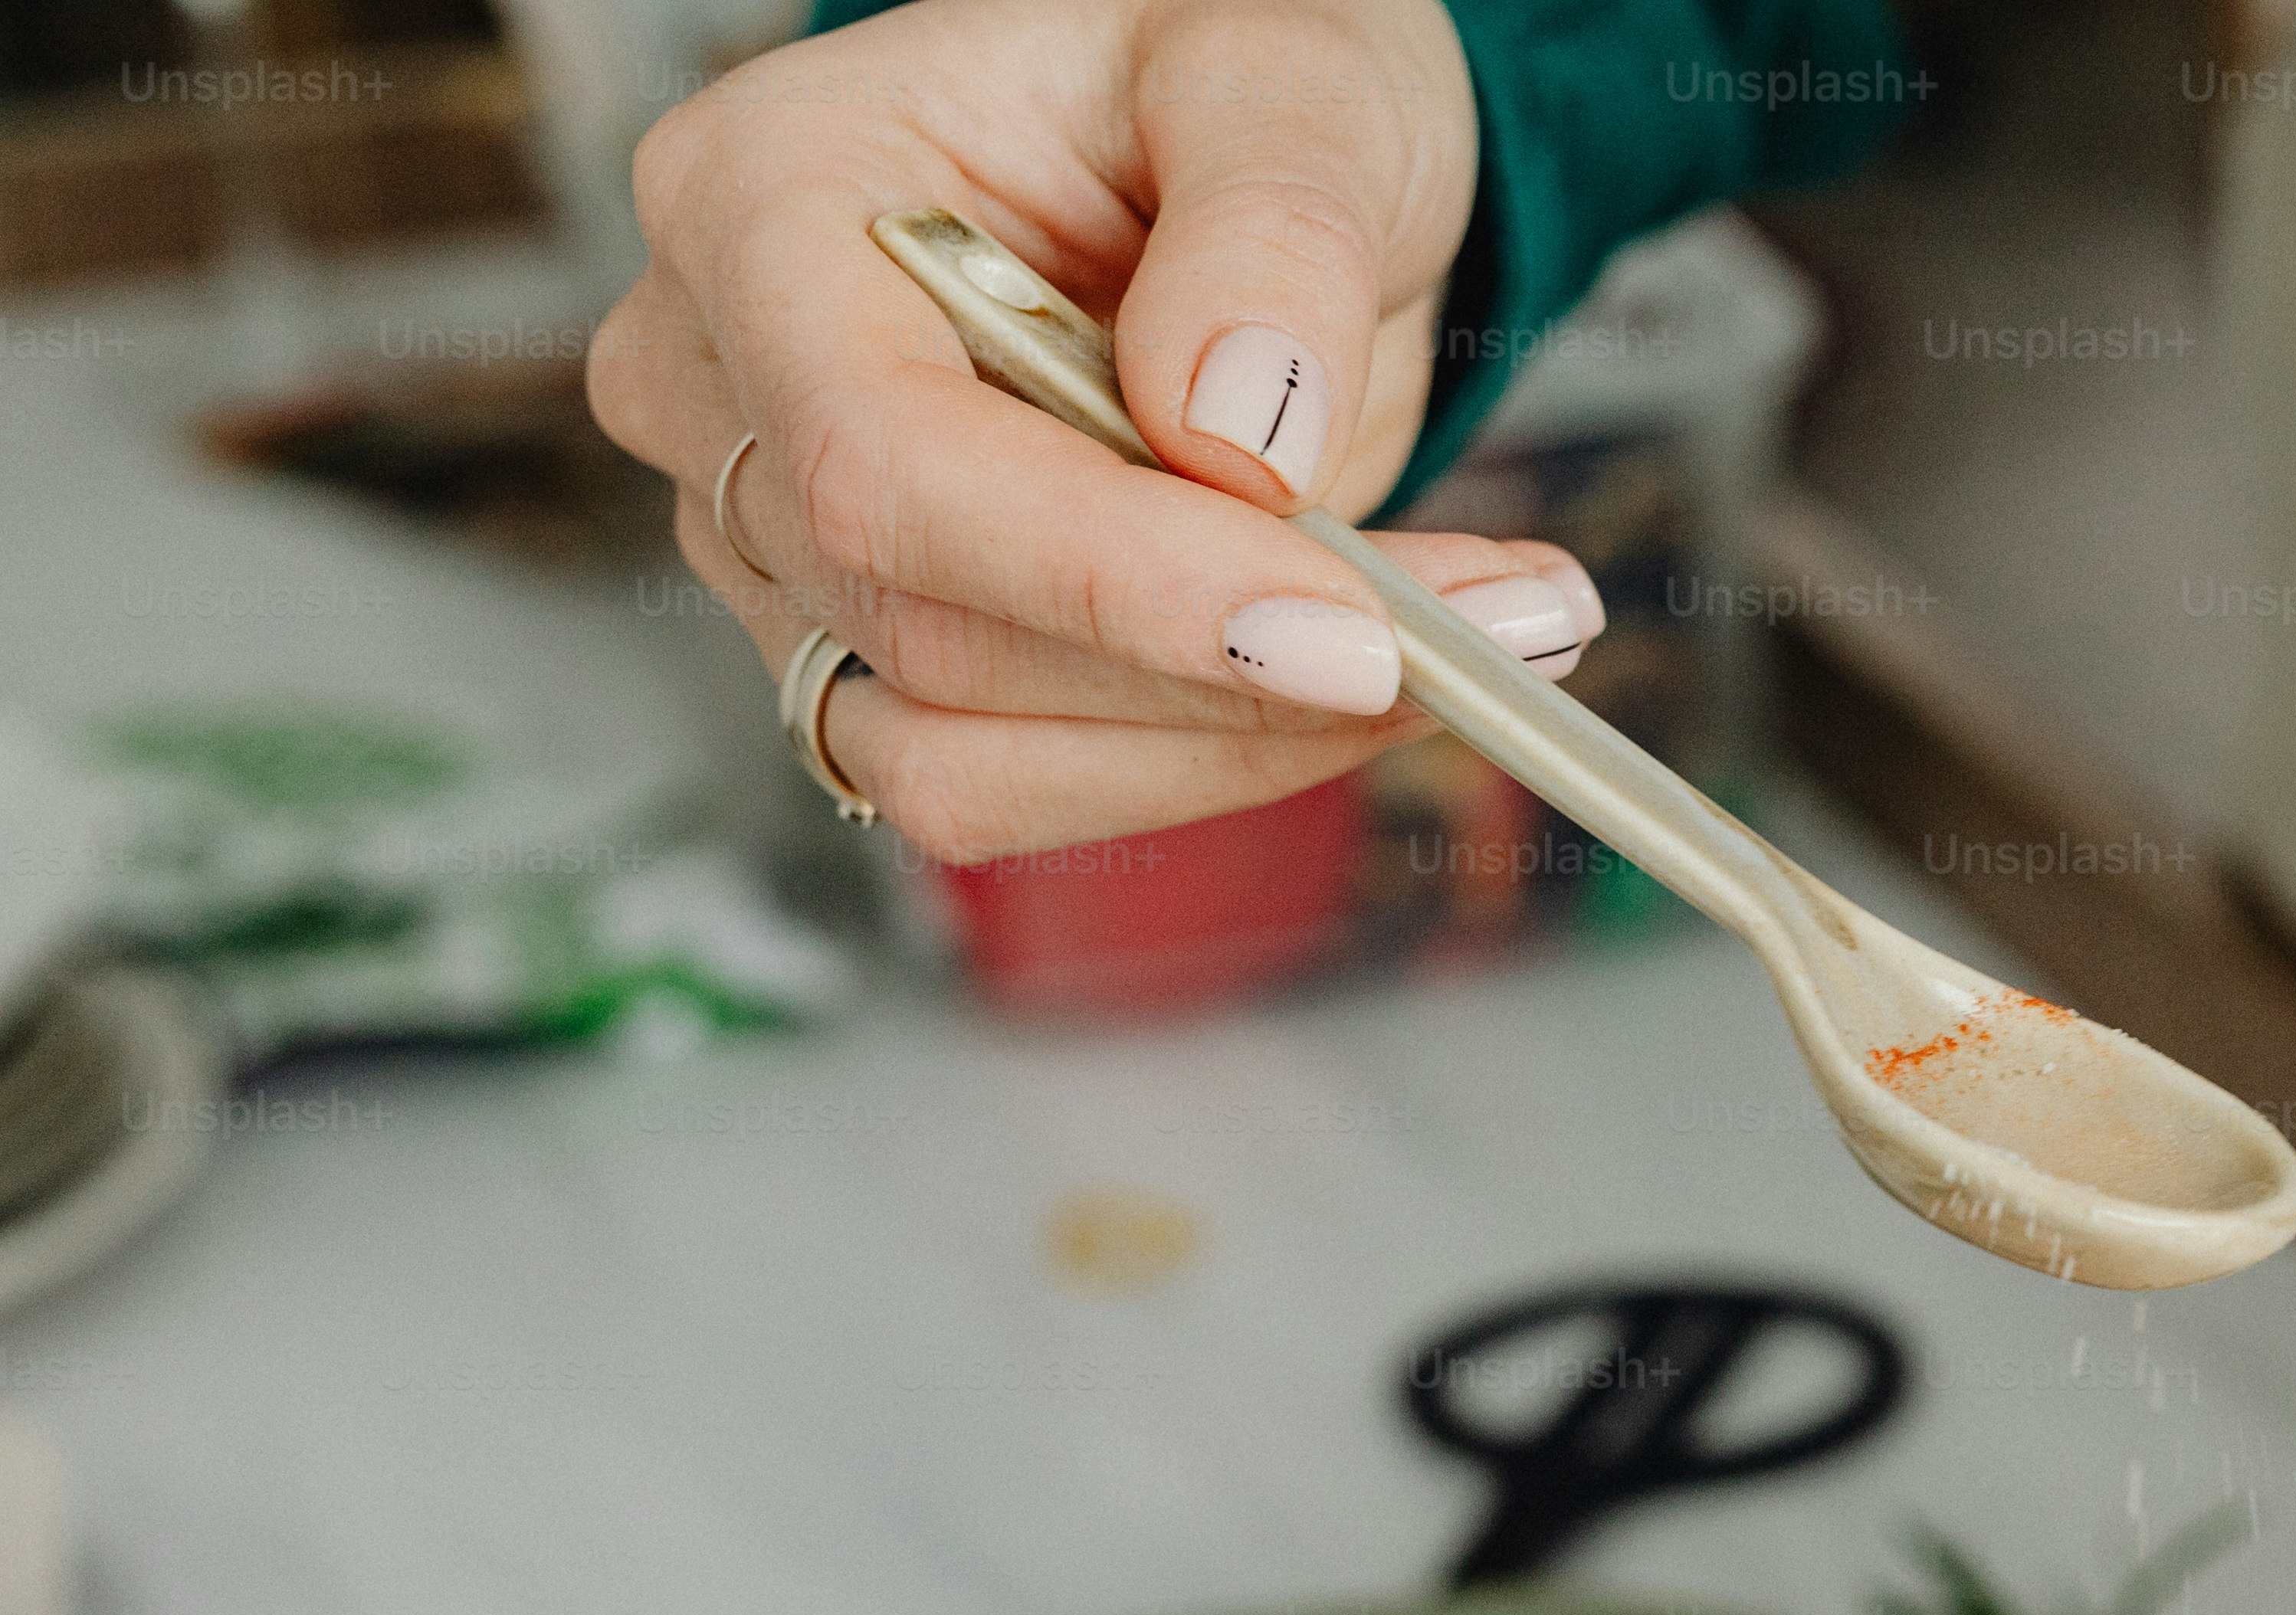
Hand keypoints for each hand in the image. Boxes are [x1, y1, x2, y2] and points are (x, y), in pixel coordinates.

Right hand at [585, 0, 1607, 858]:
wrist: (1220, 144)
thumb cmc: (1215, 74)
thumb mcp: (1286, 75)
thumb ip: (1273, 230)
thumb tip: (1245, 433)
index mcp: (761, 200)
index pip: (884, 463)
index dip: (1115, 580)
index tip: (1349, 632)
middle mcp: (724, 385)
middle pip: (940, 637)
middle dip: (1232, 677)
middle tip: (1495, 630)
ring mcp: (784, 540)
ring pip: (974, 759)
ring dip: (1238, 746)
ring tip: (1466, 644)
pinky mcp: (885, 649)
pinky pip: (1025, 785)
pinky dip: (1213, 761)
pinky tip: (1366, 673)